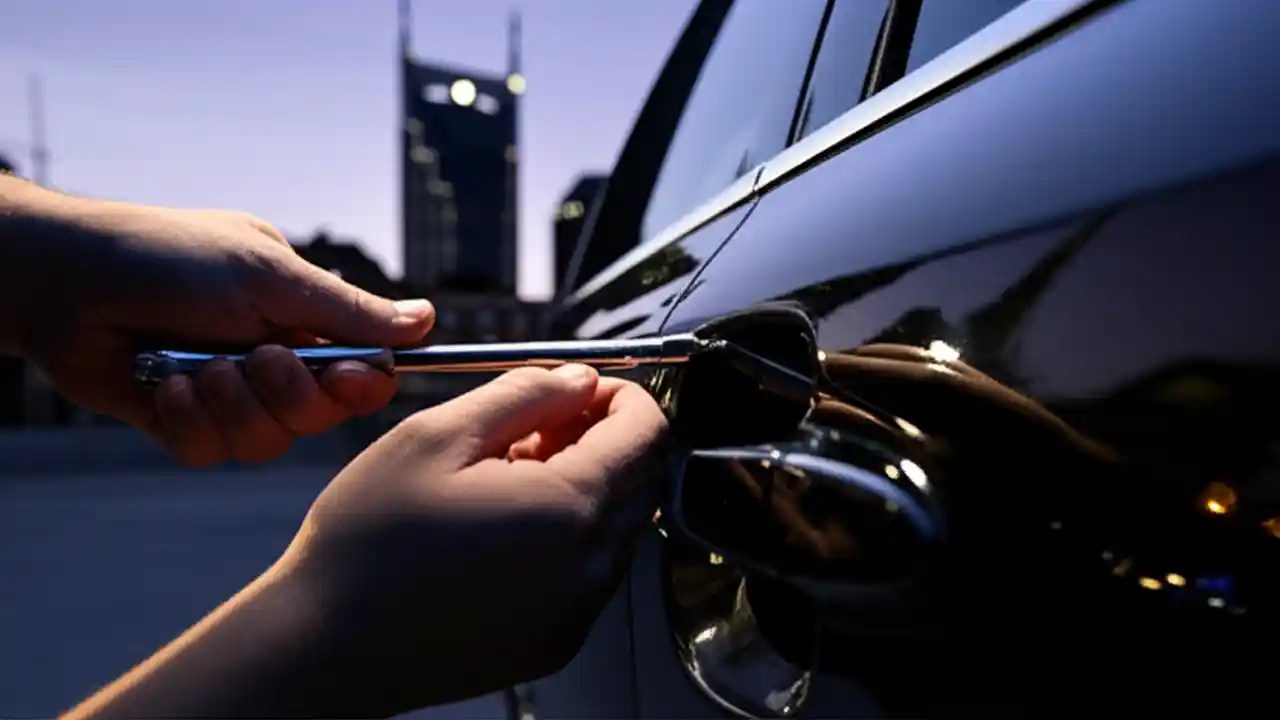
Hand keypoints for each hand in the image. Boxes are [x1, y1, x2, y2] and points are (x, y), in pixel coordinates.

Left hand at [1, 179, 433, 464]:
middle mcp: (272, 363)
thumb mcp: (268, 277)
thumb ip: (347, 312)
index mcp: (301, 322)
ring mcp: (228, 397)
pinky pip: (213, 453)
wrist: (67, 282)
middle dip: (291, 394)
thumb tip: (427, 319)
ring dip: (234, 406)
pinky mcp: (184, 425)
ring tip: (197, 368)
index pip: (362, 371)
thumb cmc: (169, 258)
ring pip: (269, 442)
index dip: (363, 385)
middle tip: (256, 356)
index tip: (353, 377)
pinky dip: (191, 423)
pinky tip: (167, 388)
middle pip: (320, 416)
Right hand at [64, 365, 669, 718]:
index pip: (647, 432)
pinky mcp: (555, 642)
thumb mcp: (437, 435)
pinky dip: (564, 538)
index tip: (583, 387)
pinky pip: (588, 573)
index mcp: (568, 509)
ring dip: (581, 487)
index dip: (621, 394)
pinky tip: (499, 526)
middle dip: (600, 438)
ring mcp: (575, 613)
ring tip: (502, 477)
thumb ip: (525, 394)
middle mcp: (588, 569)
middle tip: (533, 426)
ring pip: (616, 526)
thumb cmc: (366, 546)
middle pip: (640, 478)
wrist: (323, 647)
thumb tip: (579, 379)